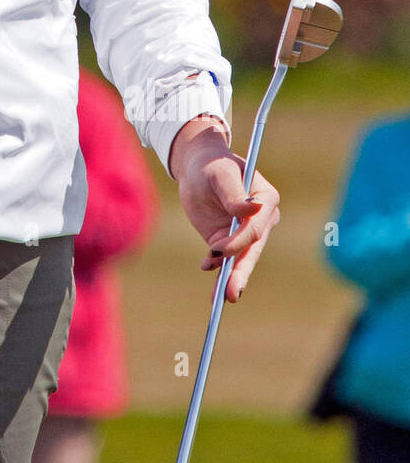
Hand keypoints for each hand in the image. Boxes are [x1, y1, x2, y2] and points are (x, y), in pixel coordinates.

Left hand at [168, 116, 280, 303]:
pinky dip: (217, 267)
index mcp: (266, 200)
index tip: (216, 249)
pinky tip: (207, 268)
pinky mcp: (228, 239)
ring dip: (230, 278)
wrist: (196, 166)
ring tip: (219, 298)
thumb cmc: (211, 163)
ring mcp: (245, 232)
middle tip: (231, 293)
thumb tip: (252, 208)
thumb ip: (234, 194)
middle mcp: (260, 219)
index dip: (238, 241)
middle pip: (252, 249)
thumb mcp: (219, 174)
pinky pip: (226, 258)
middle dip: (240, 272)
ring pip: (240, 258)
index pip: (255, 227)